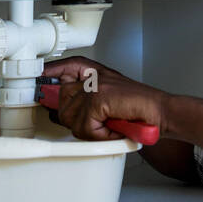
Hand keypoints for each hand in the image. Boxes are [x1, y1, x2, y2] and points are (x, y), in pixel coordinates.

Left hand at [49, 57, 168, 141]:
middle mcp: (94, 76)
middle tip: (95, 124)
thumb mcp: (108, 96)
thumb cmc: (138, 107)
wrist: (161, 112)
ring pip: (71, 117)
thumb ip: (86, 98)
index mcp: (95, 72)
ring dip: (89, 130)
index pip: (65, 66)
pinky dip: (99, 135)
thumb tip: (58, 110)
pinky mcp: (100, 99)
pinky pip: (85, 126)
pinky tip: (113, 129)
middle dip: (74, 119)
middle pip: (62, 99)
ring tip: (107, 126)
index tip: (41, 78)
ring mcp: (96, 86)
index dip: (52, 72)